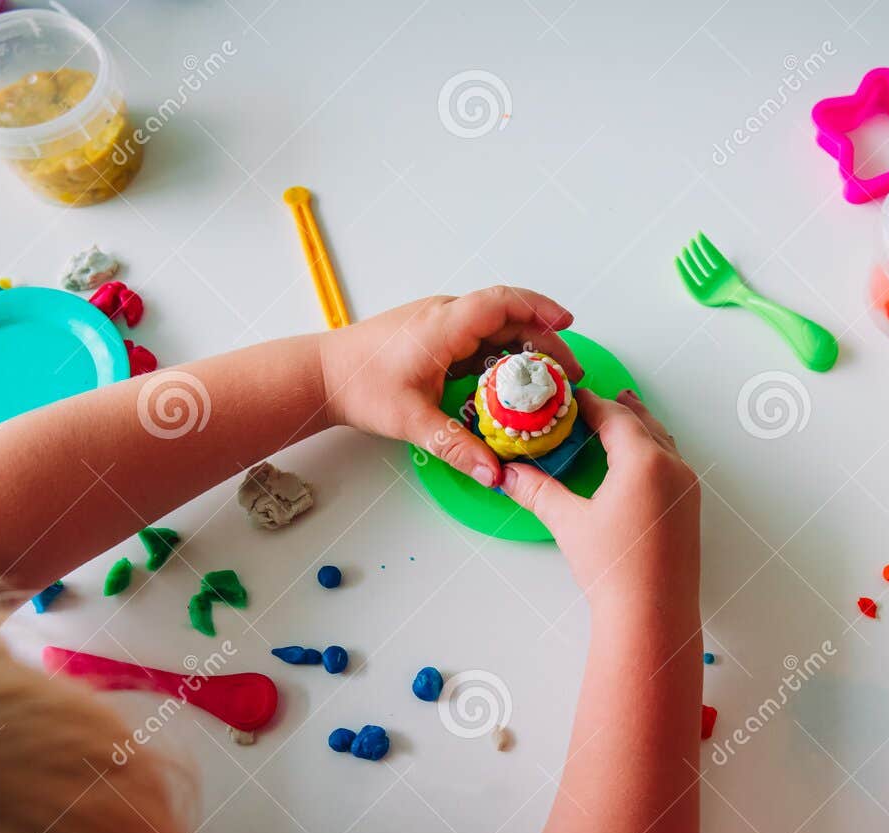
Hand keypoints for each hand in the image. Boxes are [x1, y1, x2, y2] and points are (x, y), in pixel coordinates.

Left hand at [317, 286, 582, 487]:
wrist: (320, 375)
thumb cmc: (359, 386)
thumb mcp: (413, 421)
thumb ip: (457, 447)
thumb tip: (495, 472)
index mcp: (444, 326)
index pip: (504, 303)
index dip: (541, 310)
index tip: (568, 324)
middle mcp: (444, 316)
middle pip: (508, 315)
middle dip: (543, 339)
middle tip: (567, 372)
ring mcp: (437, 323)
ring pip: (493, 326)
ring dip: (523, 347)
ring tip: (544, 380)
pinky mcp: (431, 335)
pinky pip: (477, 336)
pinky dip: (500, 353)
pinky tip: (507, 382)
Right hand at [499, 390, 699, 612]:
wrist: (652, 616)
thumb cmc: (616, 571)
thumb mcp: (569, 523)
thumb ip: (537, 491)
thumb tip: (510, 474)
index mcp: (644, 461)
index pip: (615, 416)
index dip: (590, 403)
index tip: (571, 397)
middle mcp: (673, 468)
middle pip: (644, 423)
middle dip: (619, 409)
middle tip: (599, 399)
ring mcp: (687, 489)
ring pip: (663, 443)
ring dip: (641, 428)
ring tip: (624, 420)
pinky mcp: (690, 510)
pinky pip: (673, 465)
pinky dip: (653, 452)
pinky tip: (639, 465)